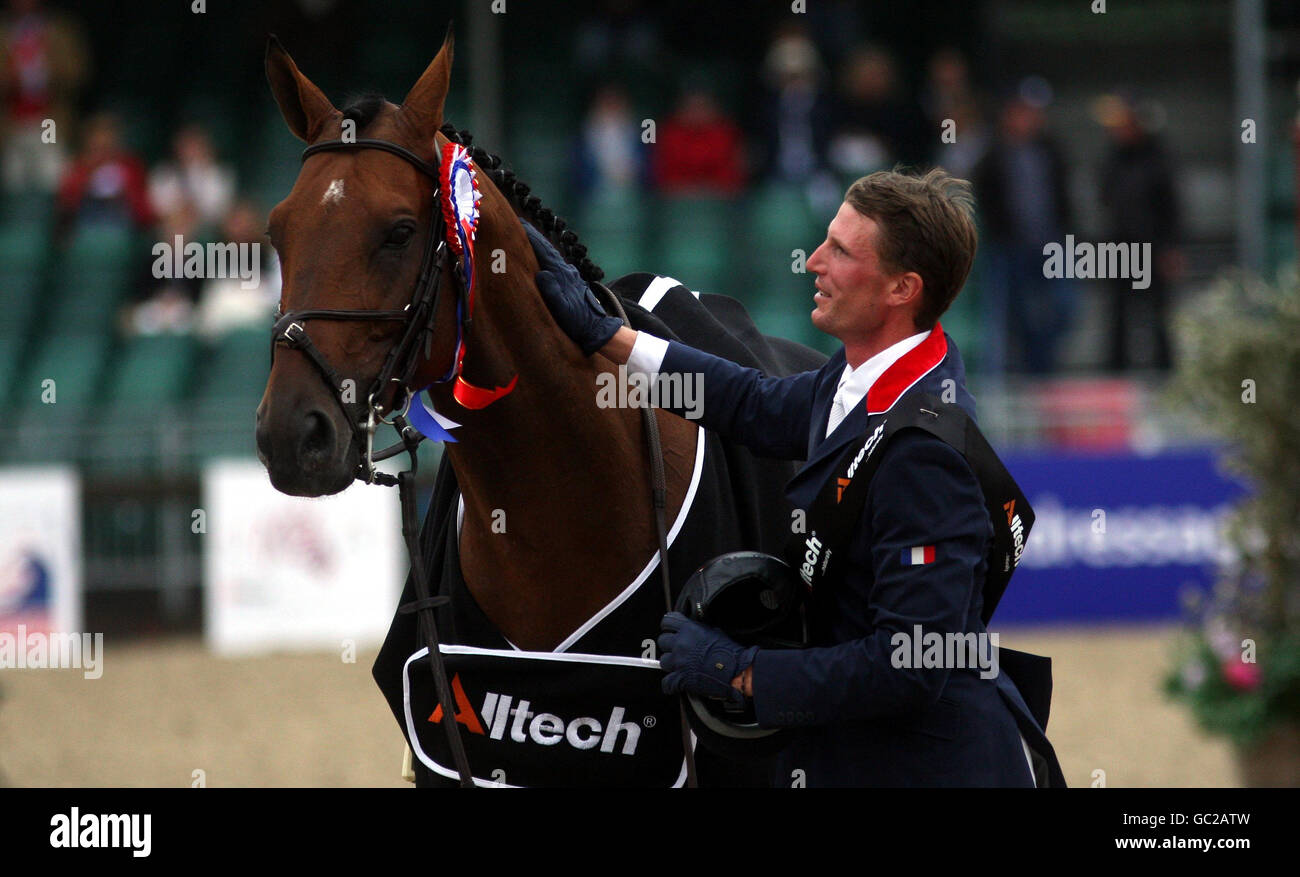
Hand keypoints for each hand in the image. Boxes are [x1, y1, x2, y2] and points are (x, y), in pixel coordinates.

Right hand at [524, 222, 622, 355]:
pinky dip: (546, 255)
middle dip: (533, 236)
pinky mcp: (572, 281)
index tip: (519, 223)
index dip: (531, 237)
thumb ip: (552, 291)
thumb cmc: (578, 322)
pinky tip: (542, 257)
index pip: (543, 251)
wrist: (597, 329)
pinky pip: (556, 263)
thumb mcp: (562, 310)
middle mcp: (567, 271)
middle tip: (520, 224)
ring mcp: (571, 275)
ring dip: (540, 244)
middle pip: (548, 248)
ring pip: (552, 255)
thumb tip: (541, 273)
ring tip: (527, 237)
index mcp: (562, 275)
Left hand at [657, 611, 758, 706]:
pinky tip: (677, 683)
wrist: (736, 671)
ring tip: (681, 666)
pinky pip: (667, 683)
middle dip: (669, 646)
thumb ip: (699, 631)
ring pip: (663, 661)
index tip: (670, 630)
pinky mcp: (681, 679)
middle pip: (662, 641)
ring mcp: (679, 661)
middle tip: (679, 650)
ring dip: (671, 664)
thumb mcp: (715, 632)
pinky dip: (671, 685)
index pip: (668, 621)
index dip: (668, 627)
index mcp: (689, 629)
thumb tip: (694, 632)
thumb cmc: (729, 652)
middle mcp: (681, 644)